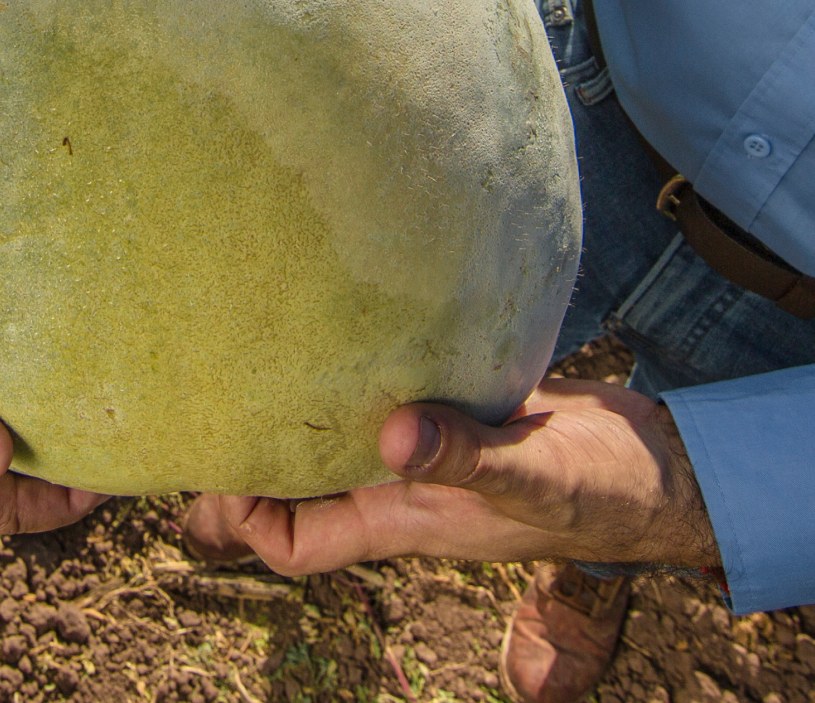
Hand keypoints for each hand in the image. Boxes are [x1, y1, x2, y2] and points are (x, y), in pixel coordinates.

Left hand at [186, 380, 719, 574]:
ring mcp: (421, 448)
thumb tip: (391, 438)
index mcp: (402, 518)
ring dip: (297, 408)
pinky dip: (351, 373)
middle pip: (299, 486)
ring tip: (254, 351)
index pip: (298, 542)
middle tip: (212, 390)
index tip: (213, 465)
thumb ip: (463, 459)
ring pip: (335, 439)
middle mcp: (399, 486)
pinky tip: (336, 326)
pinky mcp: (445, 408)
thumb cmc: (598, 488)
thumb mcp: (530, 476)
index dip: (247, 518)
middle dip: (252, 456)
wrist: (656, 465)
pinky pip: (379, 398)